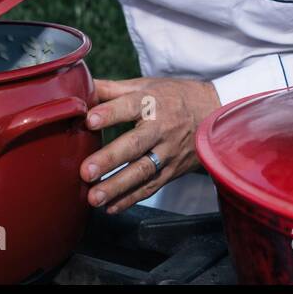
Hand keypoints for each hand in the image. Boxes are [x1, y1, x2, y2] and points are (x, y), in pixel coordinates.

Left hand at [80, 76, 220, 213]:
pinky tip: (111, 207)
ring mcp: (169, 152)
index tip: (89, 120)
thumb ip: (111, 89)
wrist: (214, 113)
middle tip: (86, 171)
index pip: (129, 106)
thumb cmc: (173, 97)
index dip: (110, 113)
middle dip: (110, 159)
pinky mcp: (173, 171)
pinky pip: (151, 187)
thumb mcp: (146, 86)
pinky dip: (131, 199)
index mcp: (152, 102)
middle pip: (135, 144)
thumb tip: (78, 87)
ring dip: (117, 187)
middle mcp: (161, 128)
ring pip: (143, 171)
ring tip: (94, 197)